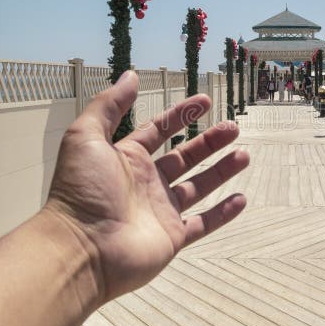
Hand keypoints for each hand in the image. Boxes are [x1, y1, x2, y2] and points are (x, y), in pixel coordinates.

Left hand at [45, 71, 247, 302]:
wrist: (81, 249)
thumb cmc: (80, 191)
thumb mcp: (86, 136)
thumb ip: (108, 105)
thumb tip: (130, 76)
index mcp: (126, 159)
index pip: (159, 131)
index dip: (181, 115)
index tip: (205, 101)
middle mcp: (145, 183)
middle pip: (184, 157)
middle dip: (209, 141)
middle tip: (234, 127)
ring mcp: (160, 211)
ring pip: (198, 186)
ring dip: (221, 171)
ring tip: (244, 155)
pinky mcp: (171, 237)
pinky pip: (202, 224)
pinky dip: (222, 213)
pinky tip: (241, 199)